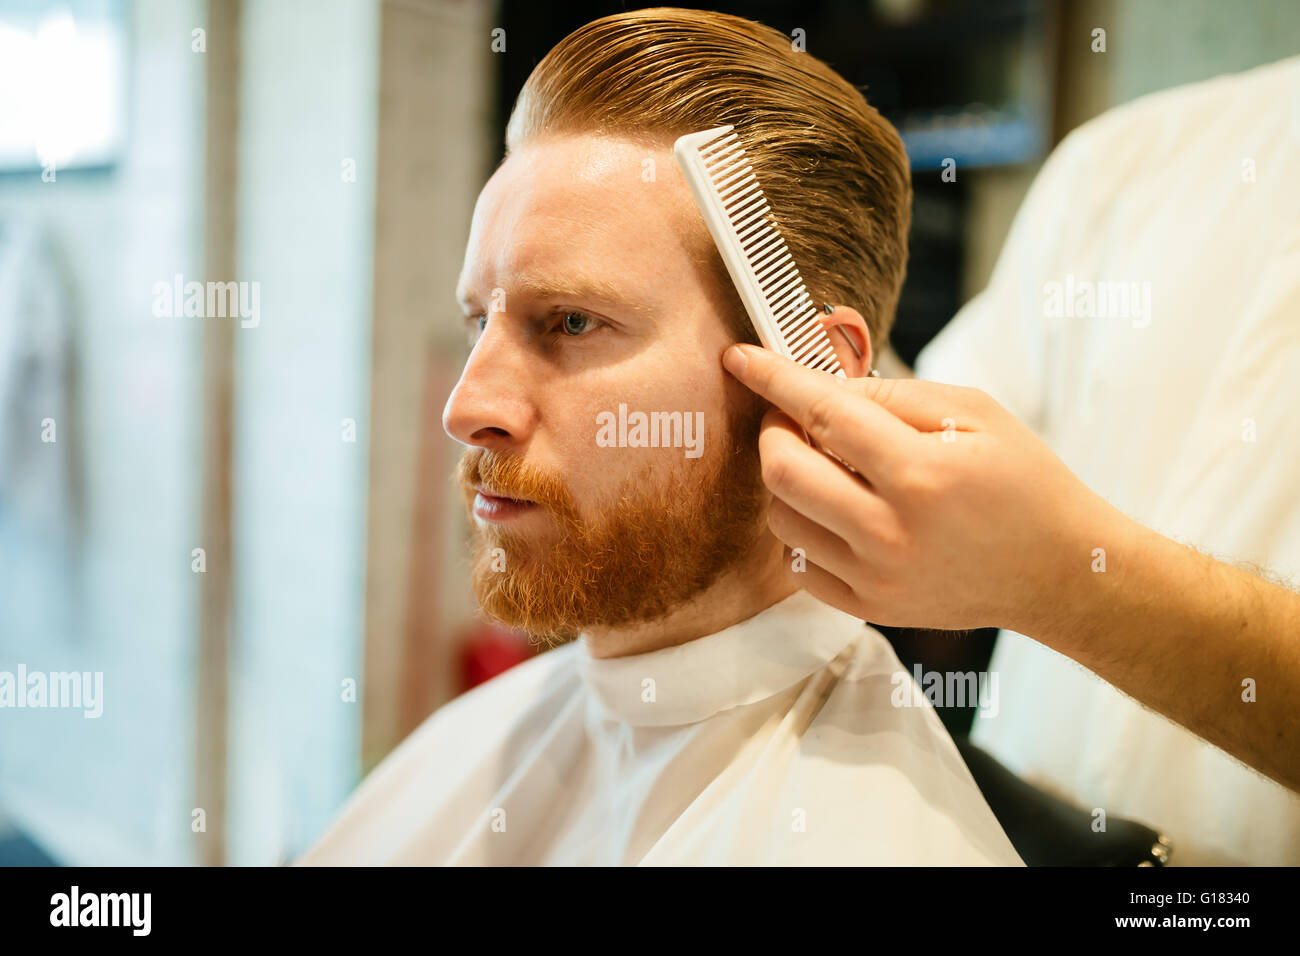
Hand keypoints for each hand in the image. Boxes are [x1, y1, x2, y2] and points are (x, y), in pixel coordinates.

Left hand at [722, 343, 1133, 633]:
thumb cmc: (1023, 482)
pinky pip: (797, 564)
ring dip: (786, 480)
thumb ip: (892, 397)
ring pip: (781, 518)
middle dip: (775, 430)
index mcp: (921, 475)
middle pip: (782, 472)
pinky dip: (801, 528)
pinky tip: (834, 509)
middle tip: (796, 416)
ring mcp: (875, 578)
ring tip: (825, 465)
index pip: (823, 414)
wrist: (1058, 573)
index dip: (773, 379)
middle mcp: (890, 533)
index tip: (739, 357)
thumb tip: (821, 385)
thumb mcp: (976, 414)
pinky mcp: (869, 608)